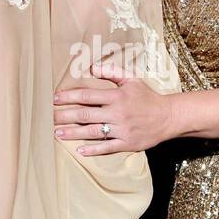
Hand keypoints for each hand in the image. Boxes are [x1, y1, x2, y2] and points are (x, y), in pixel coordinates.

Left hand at [52, 62, 174, 154]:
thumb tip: (92, 68)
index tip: (55, 99)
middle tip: (49, 118)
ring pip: (92, 132)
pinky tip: (79, 150)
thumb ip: (112, 72)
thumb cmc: (148, 97)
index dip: (70, 97)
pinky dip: (93, 150)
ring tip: (57, 133)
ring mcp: (122, 129)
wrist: (169, 117)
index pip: (87, 95)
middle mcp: (117, 113)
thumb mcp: (132, 80)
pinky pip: (107, 147)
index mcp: (117, 96)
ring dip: (73, 133)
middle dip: (65, 116)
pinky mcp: (127, 143)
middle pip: (85, 115)